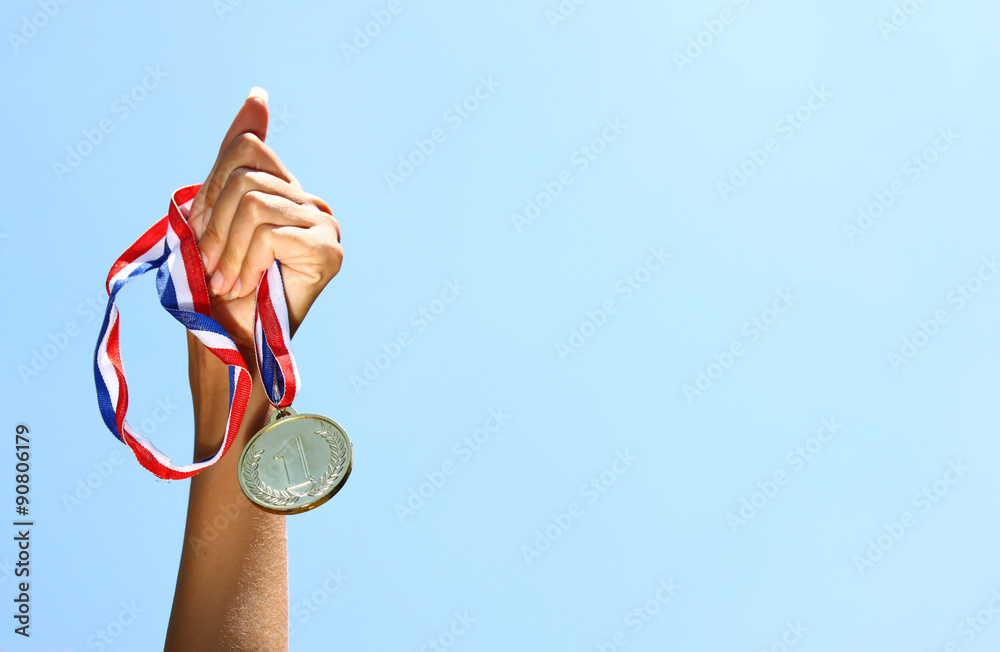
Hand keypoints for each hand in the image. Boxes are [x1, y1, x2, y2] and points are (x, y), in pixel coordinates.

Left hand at [186, 87, 341, 353]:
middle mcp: (315, 204)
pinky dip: (244, 260)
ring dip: (224, 248)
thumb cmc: (218, 291)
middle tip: (209, 265)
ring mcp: (325, 227)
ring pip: (252, 201)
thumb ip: (234, 161)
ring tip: (224, 282)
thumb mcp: (215, 218)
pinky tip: (244, 286)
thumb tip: (258, 94)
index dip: (211, 187)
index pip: (246, 148)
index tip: (202, 233)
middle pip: (245, 173)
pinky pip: (268, 230)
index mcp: (290, 192)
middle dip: (212, 222)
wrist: (232, 349)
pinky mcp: (328, 252)